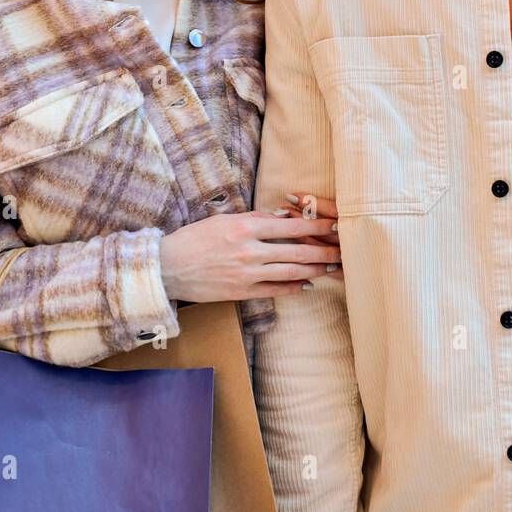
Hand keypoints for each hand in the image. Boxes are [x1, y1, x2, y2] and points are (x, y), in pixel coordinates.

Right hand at [158, 207, 340, 302]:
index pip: (291, 226)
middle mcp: (250, 251)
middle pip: (297, 251)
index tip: (335, 225)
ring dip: (315, 269)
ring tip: (332, 267)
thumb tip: (283, 218)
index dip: (317, 227)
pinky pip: (274, 290)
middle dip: (324, 250)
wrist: (167, 267)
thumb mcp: (223, 219)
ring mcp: (247, 274)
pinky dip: (294, 288)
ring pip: (290, 271)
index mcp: (245, 227)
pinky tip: (308, 285)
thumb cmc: (194, 238)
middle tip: (344, 250)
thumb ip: (254, 218)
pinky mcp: (241, 292)